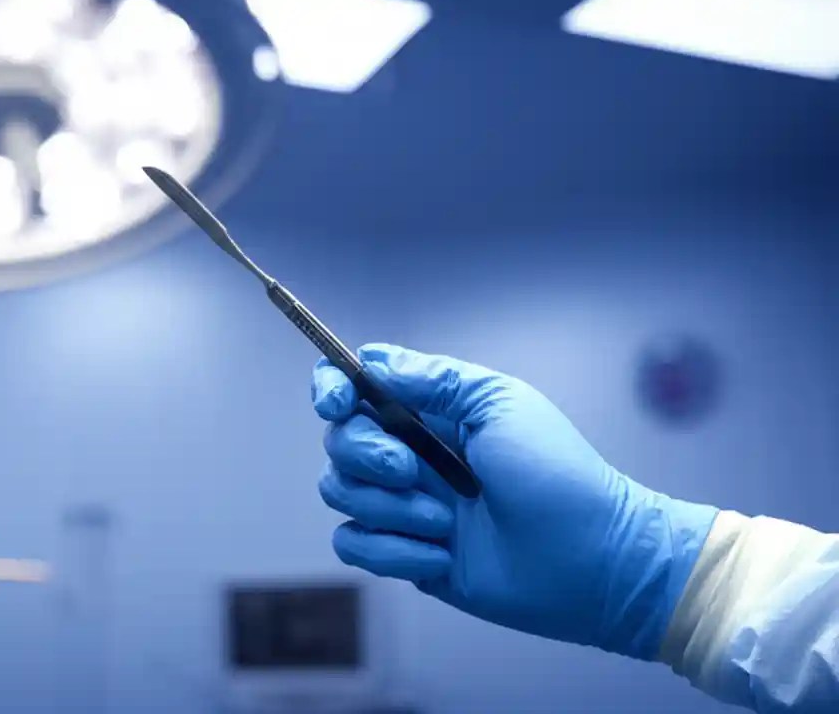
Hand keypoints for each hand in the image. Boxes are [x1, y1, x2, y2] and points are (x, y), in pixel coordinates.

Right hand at [311, 344, 716, 658]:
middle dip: (366, 455)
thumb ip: (436, 379)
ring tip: (445, 523)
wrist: (590, 560)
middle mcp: (408, 453)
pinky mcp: (404, 554)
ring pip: (339, 493)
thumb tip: (373, 361)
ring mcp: (403, 505)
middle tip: (412, 471)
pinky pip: (353, 545)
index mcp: (430, 411)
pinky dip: (390, 552)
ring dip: (388, 508)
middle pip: (337, 440)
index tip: (337, 402)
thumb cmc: (557, 474)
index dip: (331, 388)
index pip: (354, 386)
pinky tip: (439, 557)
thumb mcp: (500, 405)